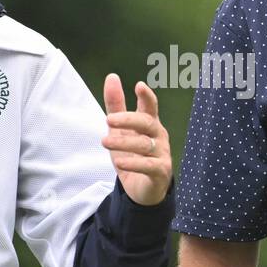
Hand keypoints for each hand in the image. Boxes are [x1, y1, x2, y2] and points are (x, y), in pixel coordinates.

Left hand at [102, 74, 172, 205]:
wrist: (144, 190)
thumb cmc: (134, 155)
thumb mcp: (120, 130)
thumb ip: (116, 106)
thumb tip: (112, 77)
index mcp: (149, 124)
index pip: (150, 107)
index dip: (146, 96)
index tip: (139, 86)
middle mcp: (158, 136)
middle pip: (147, 123)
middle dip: (129, 119)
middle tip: (108, 119)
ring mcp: (161, 154)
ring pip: (145, 145)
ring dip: (124, 142)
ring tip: (105, 141)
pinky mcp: (160, 172)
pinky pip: (149, 166)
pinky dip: (134, 163)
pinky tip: (120, 162)